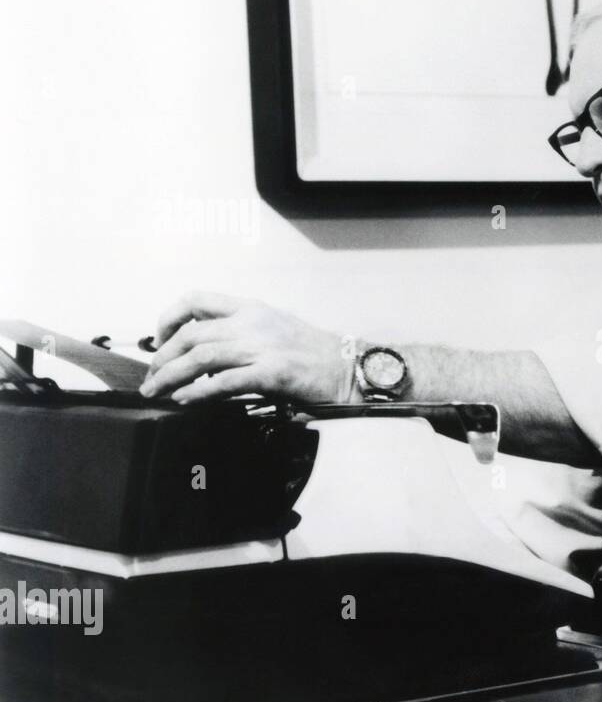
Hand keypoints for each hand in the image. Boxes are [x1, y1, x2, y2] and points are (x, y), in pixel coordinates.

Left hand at [139, 291, 354, 403]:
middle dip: (162, 358)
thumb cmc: (314, 354)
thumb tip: (202, 356)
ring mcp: (263, 347)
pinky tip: (186, 400)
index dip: (168, 320)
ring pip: (200, 357)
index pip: (195, 300)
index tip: (159, 342)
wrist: (348, 367)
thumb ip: (239, 335)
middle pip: (191, 334)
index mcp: (251, 308)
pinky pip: (224, 382)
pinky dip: (199, 392)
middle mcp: (253, 323)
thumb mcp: (273, 331)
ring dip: (171, 376)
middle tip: (152, 379)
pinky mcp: (272, 373)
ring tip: (157, 392)